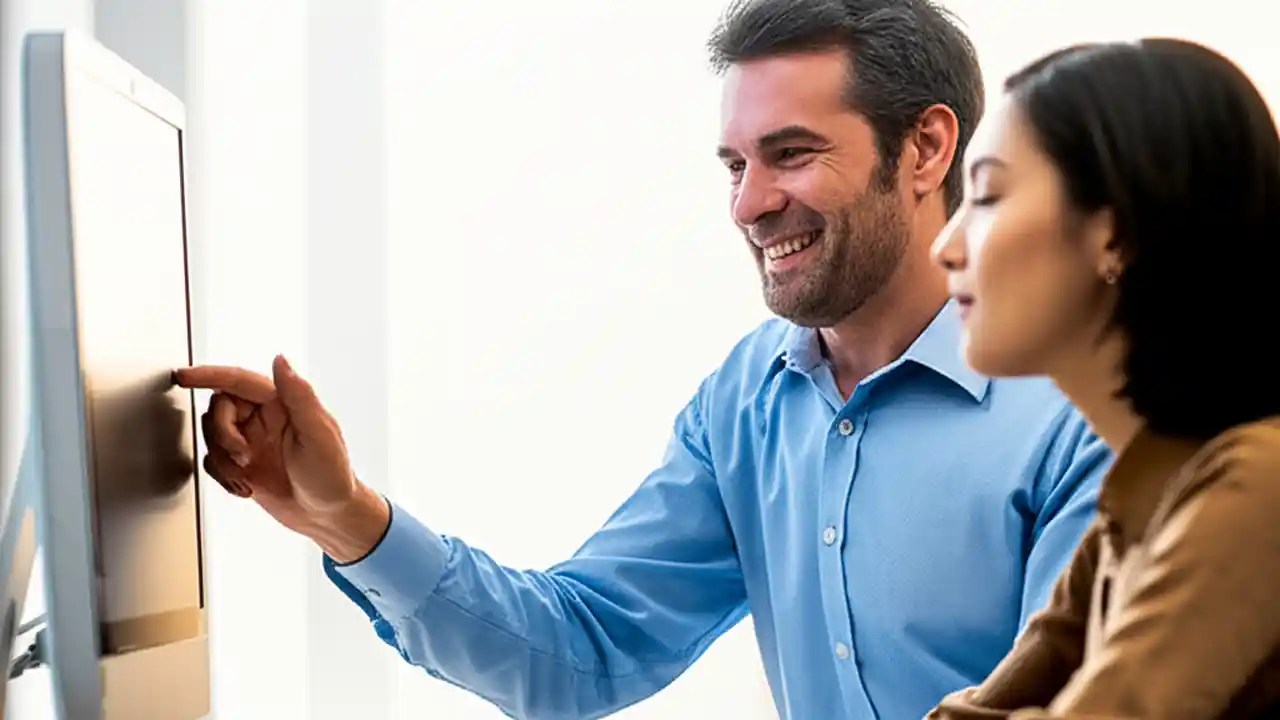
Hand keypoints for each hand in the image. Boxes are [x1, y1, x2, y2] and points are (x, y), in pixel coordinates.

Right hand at [175, 355, 389, 561]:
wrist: (328, 518)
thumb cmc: (333, 476)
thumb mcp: (319, 434)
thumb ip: (300, 396)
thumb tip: (280, 360)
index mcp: (282, 403)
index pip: (239, 380)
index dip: (208, 375)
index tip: (183, 377)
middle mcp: (264, 418)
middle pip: (219, 409)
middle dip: (223, 434)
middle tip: (243, 457)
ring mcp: (252, 441)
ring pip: (212, 436)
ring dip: (223, 460)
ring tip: (247, 476)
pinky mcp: (243, 465)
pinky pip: (214, 461)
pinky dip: (222, 477)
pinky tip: (245, 487)